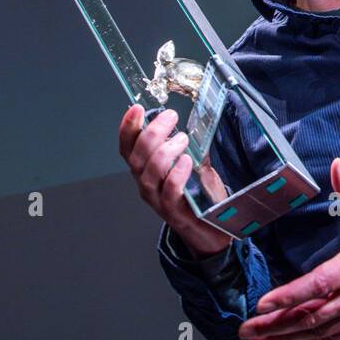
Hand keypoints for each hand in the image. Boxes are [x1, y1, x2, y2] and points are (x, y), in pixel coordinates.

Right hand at [118, 104, 230, 258]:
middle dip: (152, 132)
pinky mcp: (173, 212)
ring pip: (149, 172)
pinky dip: (175, 173)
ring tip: (182, 139)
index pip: (128, 147)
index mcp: (147, 170)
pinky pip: (169, 191)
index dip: (128, 127)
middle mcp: (146, 184)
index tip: (137, 109)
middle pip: (137, 156)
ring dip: (164, 150)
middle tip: (171, 116)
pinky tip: (185, 161)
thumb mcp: (194, 166)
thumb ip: (191, 147)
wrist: (211, 230)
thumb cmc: (200, 197)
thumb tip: (198, 123)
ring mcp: (158, 199)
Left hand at [238, 158, 339, 339]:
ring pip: (318, 332)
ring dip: (287, 338)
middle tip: (246, 330)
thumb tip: (337, 165)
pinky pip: (334, 337)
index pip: (316, 285)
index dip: (288, 296)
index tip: (263, 303)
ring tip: (260, 339)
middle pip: (310, 316)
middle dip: (275, 325)